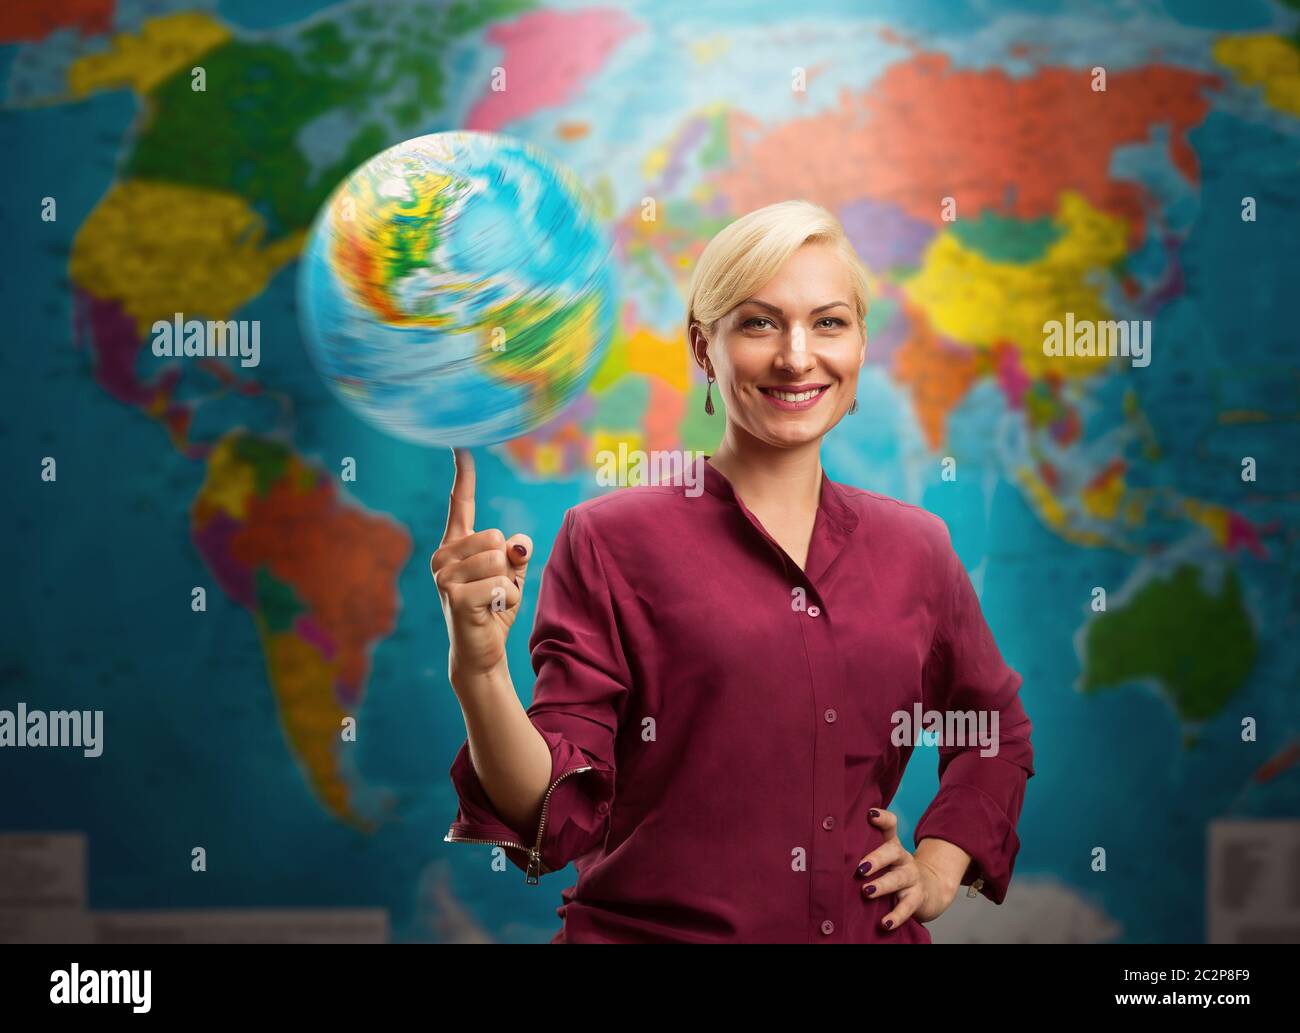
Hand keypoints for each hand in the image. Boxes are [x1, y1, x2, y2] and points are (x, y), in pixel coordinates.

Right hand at [431, 448, 532, 685]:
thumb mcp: (511, 576)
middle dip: (507, 565)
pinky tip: (491, 613)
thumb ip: (516, 554)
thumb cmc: (494, 610)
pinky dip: (508, 600)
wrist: (480, 653)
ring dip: (509, 585)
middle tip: (494, 590)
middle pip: (495, 537)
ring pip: (499, 560)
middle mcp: (443, 556)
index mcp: (456, 546)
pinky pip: (501, 585)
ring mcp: (443, 575)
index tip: (460, 444)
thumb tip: (518, 544)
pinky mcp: (453, 595)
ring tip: (492, 602)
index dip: (463, 474)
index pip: (461, 503)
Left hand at [855, 808, 960, 929]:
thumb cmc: (892, 871)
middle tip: (860, 868)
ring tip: (867, 892)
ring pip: (899, 878)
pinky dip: (896, 916)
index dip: (882, 818)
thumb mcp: (881, 858)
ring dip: (883, 885)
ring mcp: (912, 877)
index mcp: (891, 845)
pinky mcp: (917, 898)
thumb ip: (860, 850)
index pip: (890, 826)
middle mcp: (903, 858)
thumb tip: (825, 847)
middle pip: (892, 852)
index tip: (870, 814)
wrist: (928, 890)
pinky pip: (907, 907)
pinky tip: (885, 923)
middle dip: (876, 858)